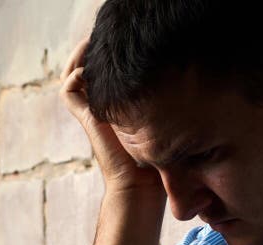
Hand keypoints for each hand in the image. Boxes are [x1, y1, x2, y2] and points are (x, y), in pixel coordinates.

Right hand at [60, 39, 164, 197]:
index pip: (107, 76)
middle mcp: (102, 110)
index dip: (112, 59)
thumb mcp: (166, 128)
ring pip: (72, 77)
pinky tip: (93, 71)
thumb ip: (167, 109)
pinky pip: (69, 90)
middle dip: (94, 52)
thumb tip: (193, 82)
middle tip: (106, 39)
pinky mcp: (87, 118)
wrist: (140, 188)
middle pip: (85, 72)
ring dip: (80, 58)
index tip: (128, 47)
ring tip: (93, 44)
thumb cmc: (160, 166)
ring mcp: (92, 113)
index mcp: (118, 110)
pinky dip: (75, 75)